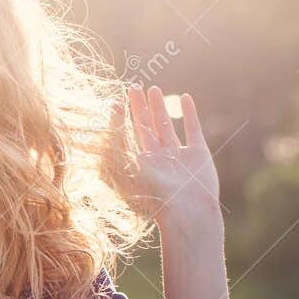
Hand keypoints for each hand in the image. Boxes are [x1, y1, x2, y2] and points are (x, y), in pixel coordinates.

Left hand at [115, 85, 220, 226]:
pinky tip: (185, 98)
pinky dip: (189, 114)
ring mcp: (178, 156)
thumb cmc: (153, 197)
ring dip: (159, 107)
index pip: (128, 136)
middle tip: (133, 87)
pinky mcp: (198, 154)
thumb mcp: (126, 174)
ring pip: (166, 126)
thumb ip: (114, 152)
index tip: (117, 101)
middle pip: (145, 127)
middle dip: (138, 107)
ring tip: (153, 89)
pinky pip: (192, 129)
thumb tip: (100, 131)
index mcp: (138, 165)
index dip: (122, 119)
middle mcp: (157, 160)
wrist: (186, 211)